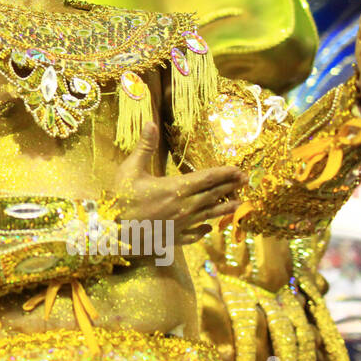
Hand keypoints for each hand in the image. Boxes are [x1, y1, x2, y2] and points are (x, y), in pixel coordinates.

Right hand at [112, 121, 242, 245]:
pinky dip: (204, 231)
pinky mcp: (174, 237)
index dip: (225, 173)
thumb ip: (144, 147)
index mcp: (176, 188)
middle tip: (247, 181)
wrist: (113, 232)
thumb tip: (151, 123)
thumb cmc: (120, 199)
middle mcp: (184, 206)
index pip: (208, 178)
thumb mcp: (130, 169)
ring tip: (239, 203)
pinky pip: (194, 235)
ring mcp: (181, 224)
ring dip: (225, 208)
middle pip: (213, 195)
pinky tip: (209, 228)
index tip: (239, 169)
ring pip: (209, 215)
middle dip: (231, 187)